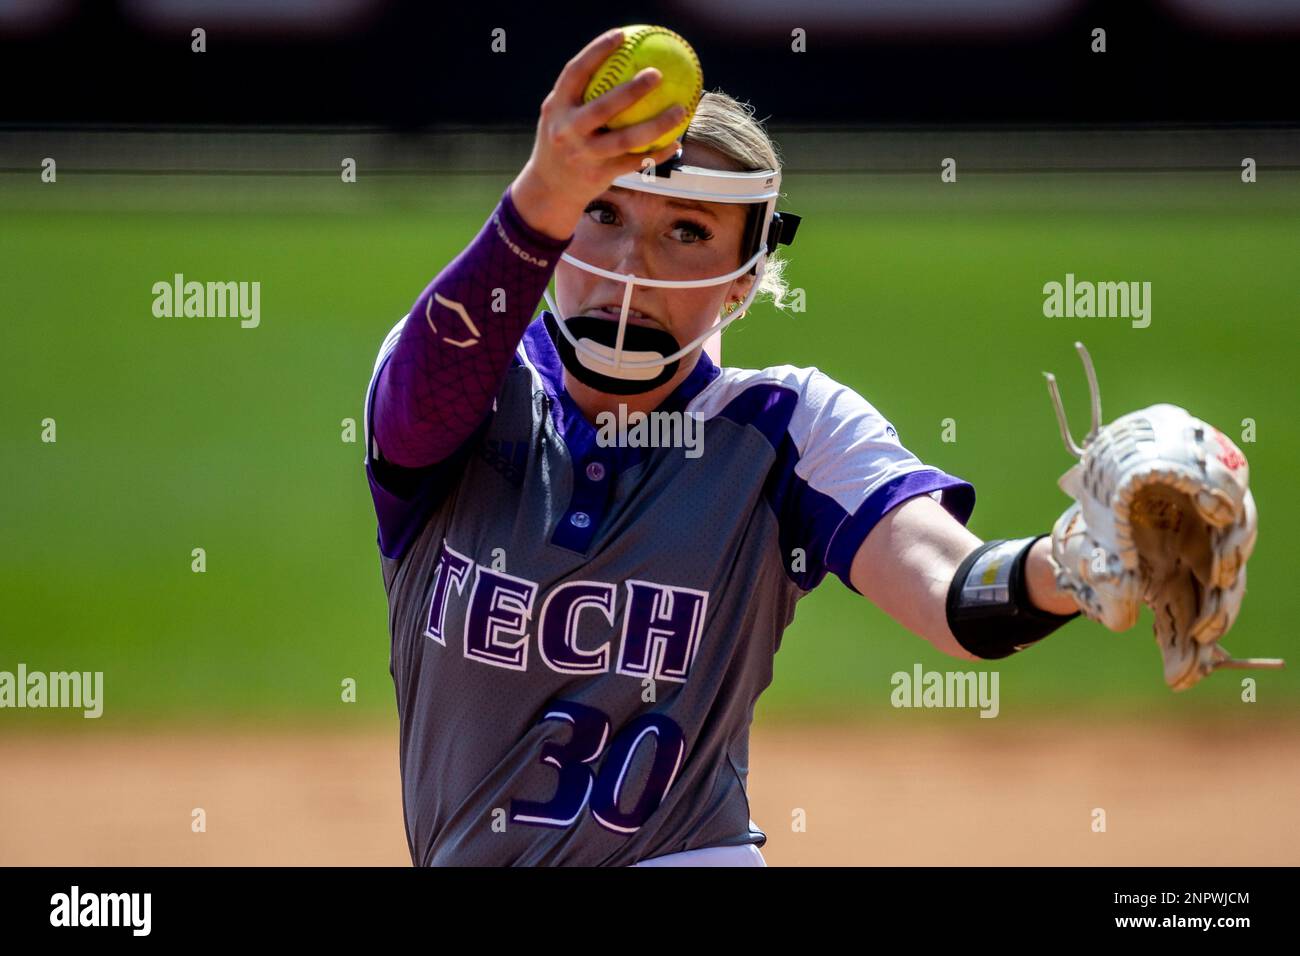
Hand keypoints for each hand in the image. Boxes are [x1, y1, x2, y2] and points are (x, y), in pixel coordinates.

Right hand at [510, 28, 688, 240]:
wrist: (549, 188)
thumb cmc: (563, 141)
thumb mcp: (559, 114)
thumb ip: (581, 92)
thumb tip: (620, 60)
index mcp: (557, 108)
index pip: (575, 73)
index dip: (596, 52)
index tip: (621, 36)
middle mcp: (568, 130)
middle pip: (603, 107)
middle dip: (632, 90)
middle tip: (657, 74)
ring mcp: (584, 154)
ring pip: (626, 139)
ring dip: (656, 125)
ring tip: (681, 110)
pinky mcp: (599, 174)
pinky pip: (634, 162)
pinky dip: (657, 153)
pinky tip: (676, 143)